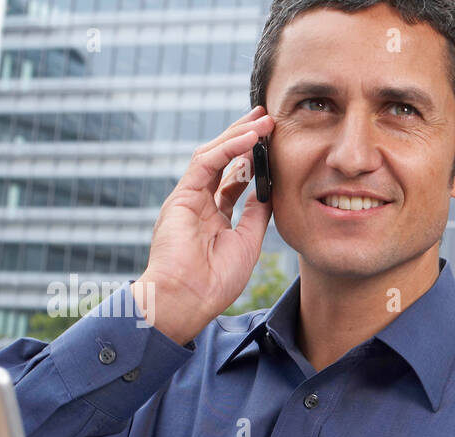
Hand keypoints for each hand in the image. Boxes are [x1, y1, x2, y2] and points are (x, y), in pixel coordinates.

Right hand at [131, 106, 275, 344]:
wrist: (188, 299)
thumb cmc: (215, 281)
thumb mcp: (247, 242)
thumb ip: (255, 215)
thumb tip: (269, 192)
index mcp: (214, 217)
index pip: (234, 179)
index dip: (253, 161)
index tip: (273, 145)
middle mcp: (200, 203)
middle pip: (224, 161)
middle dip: (246, 137)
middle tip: (268, 118)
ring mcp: (189, 198)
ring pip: (214, 155)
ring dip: (239, 135)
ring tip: (264, 120)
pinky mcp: (181, 195)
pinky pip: (206, 162)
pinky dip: (228, 147)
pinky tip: (249, 137)